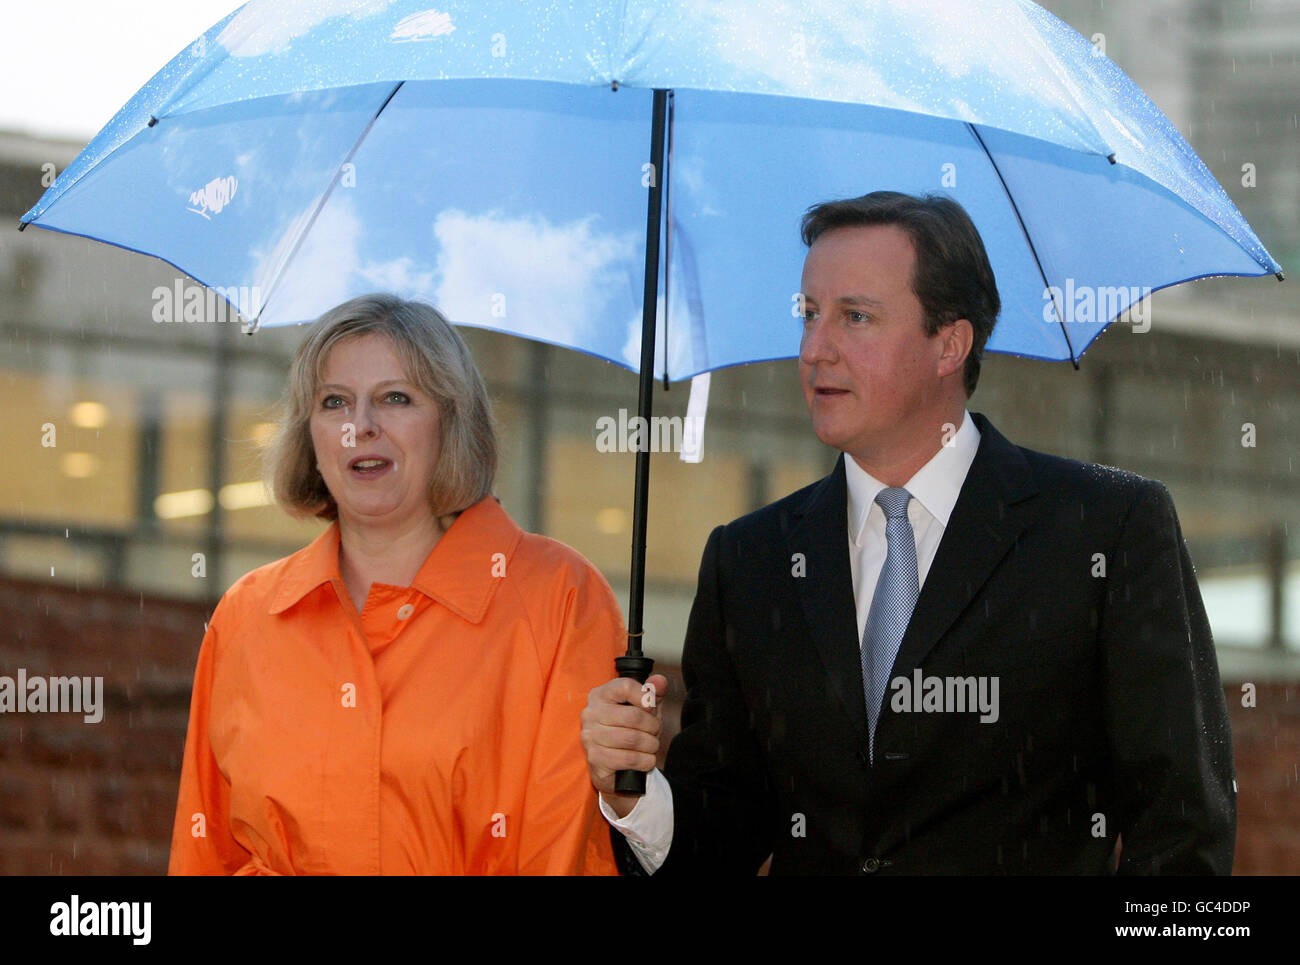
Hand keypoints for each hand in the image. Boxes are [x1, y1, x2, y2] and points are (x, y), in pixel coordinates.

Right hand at [581, 674, 668, 818]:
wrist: (614, 763)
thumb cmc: (628, 730)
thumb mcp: (644, 709)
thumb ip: (653, 692)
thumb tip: (660, 680)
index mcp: (600, 695)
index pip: (626, 686)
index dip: (646, 698)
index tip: (650, 708)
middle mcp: (591, 713)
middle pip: (634, 715)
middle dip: (653, 727)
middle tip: (654, 732)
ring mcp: (590, 736)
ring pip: (633, 738)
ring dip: (651, 745)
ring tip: (651, 746)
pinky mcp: (595, 758)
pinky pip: (630, 759)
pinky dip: (645, 761)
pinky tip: (645, 759)